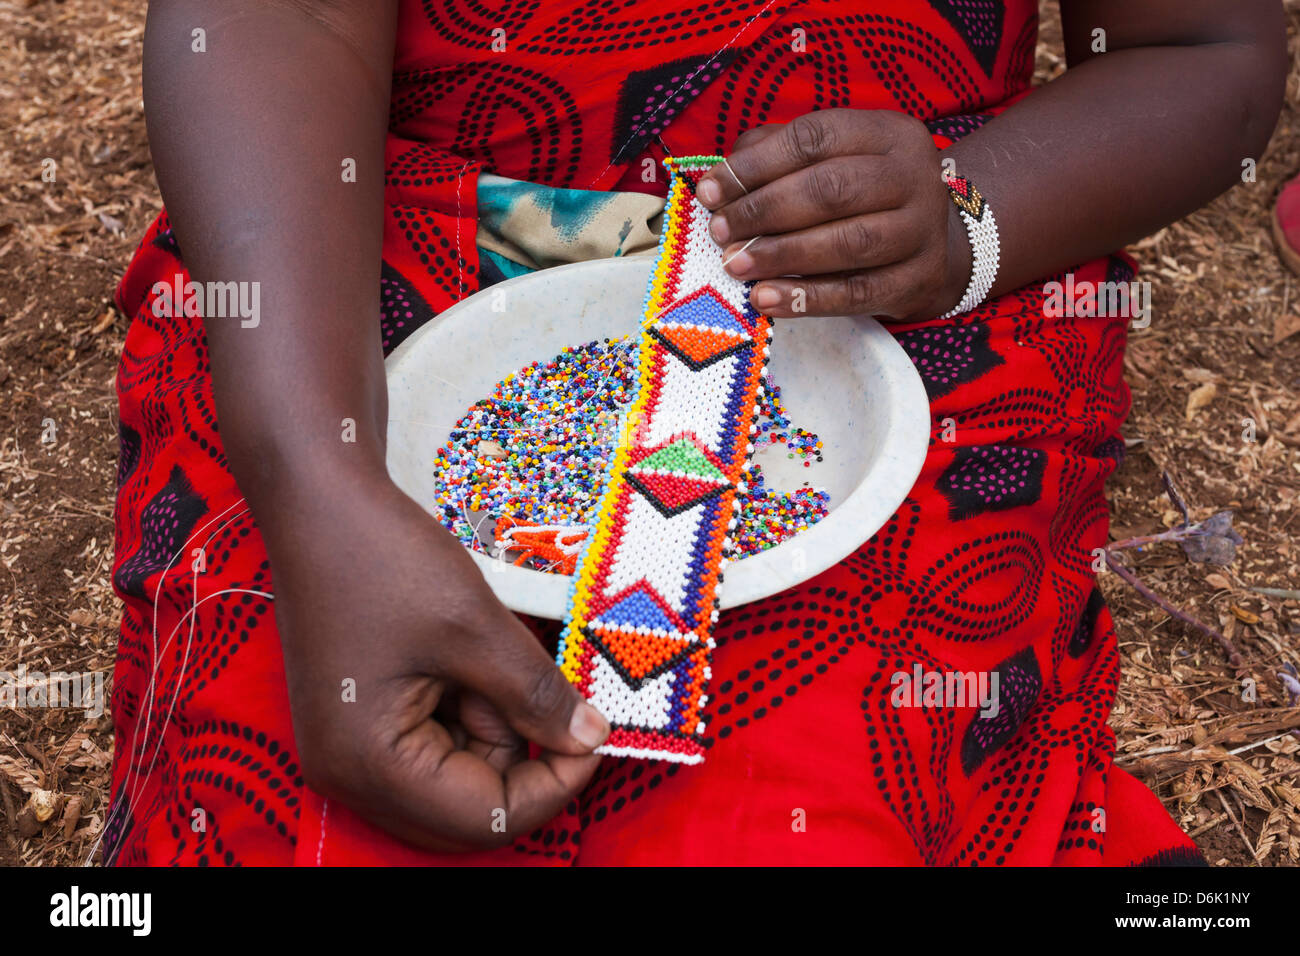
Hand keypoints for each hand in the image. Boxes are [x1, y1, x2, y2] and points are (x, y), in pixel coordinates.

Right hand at [262, 467, 609, 851]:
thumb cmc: (383, 558)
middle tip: (535, 682)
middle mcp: (348, 776)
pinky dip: (468, 709)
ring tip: (481, 651)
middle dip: (518, 754)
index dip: (552, 786)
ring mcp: (349, 752)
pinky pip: (434, 744)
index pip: (483, 820)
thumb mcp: (476, 628)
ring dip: (492, 724)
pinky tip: (462, 654)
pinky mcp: (359, 724)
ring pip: (457, 775)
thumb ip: (535, 694)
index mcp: (368, 764)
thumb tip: (592, 741)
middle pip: (467, 810)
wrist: (317, 500)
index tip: (593, 734)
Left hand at [696, 109, 971, 321]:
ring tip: (735, 264)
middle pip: (832, 189)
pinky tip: (765, 299)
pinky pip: (857, 293)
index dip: (756, 165)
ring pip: (848, 242)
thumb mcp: (833, 158)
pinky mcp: (918, 280)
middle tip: (720, 233)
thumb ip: (776, 155)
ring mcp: (922, 230)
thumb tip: (721, 180)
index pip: (815, 138)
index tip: (712, 192)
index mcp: (888, 133)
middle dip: (764, 211)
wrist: (937, 245)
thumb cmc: (864, 196)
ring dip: (782, 255)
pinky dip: (806, 299)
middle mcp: (912, 175)